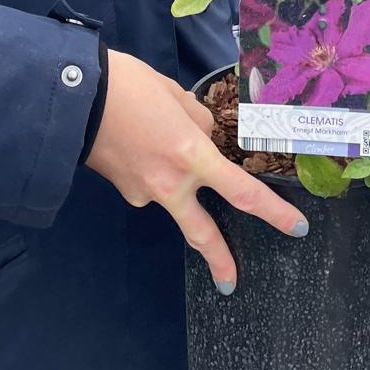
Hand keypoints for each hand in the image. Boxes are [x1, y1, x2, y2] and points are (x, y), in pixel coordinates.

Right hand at [85, 50, 306, 289]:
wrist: (74, 100)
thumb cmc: (129, 86)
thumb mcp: (174, 94)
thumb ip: (196, 119)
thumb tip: (203, 135)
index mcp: (192, 155)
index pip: (243, 192)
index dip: (273, 212)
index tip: (296, 228)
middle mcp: (171, 183)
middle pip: (203, 232)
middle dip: (220, 260)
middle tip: (230, 283)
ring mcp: (144, 192)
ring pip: (173, 200)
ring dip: (176, 187)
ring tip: (154, 139)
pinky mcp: (123, 190)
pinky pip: (147, 184)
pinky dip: (150, 168)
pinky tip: (136, 142)